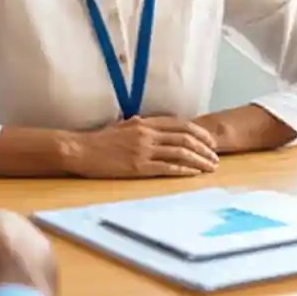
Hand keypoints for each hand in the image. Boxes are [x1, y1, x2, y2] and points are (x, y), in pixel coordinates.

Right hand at [65, 116, 219, 177]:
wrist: (80, 150)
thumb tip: (146, 121)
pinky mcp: (138, 167)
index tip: (210, 141)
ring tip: (210, 168)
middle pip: (185, 138)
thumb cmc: (99, 140)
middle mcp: (147, 134)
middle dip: (204, 148)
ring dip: (199, 160)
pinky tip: (193, 174)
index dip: (199, 132)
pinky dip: (183, 170)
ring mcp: (143, 150)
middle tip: (216, 157)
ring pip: (180, 153)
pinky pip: (166, 167)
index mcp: (145, 123)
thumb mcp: (121, 126)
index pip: (180, 125)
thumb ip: (138, 124)